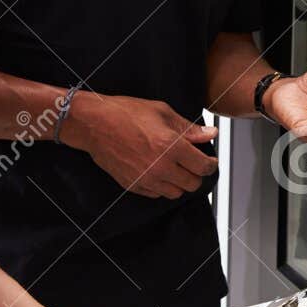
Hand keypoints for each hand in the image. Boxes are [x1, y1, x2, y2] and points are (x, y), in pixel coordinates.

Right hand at [63, 91, 218, 197]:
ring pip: (176, 193)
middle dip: (196, 173)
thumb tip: (210, 134)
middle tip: (193, 162)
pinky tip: (159, 171)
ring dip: (180, 182)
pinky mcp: (134, 185)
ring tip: (175, 167)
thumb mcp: (163, 113)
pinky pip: (157, 194)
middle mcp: (161, 167)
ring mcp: (146, 179)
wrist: (94, 124)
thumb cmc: (126, 114)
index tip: (211, 160)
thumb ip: (189, 128)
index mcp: (171, 146)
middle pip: (193, 184)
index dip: (211, 164)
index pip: (203, 166)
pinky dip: (162, 186)